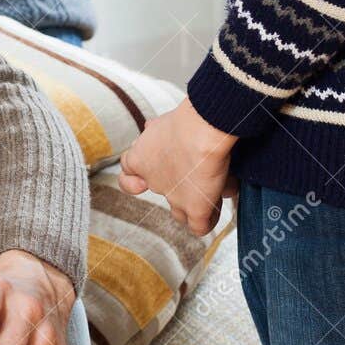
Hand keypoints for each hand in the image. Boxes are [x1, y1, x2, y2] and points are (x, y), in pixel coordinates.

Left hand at [118, 99, 238, 235]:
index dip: (136, 178)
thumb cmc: (186, 118)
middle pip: (162, 192)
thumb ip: (156, 130)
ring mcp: (174, 197)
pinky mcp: (195, 208)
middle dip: (179, 185)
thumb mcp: (162, 122)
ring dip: (193, 205)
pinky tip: (216, 207)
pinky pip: (198, 227)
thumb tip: (151, 128)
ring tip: (213, 187)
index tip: (144, 177)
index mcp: (140, 158)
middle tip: (197, 168)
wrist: (200, 129)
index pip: (128, 173)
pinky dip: (207, 221)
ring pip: (179, 213)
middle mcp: (154, 181)